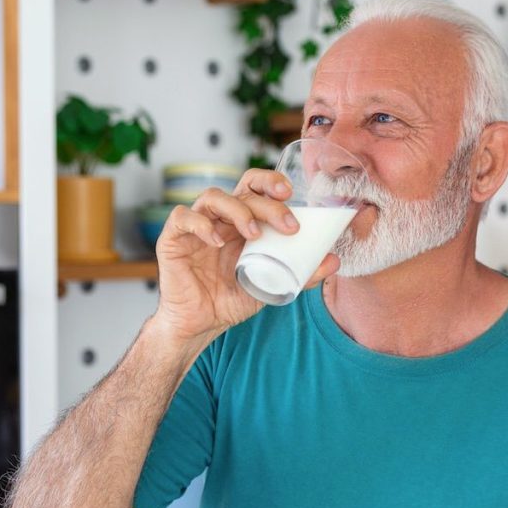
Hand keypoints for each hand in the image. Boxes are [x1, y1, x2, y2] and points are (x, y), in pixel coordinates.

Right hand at [151, 168, 340, 344]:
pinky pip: (182, 217)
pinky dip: (201, 225)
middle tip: (288, 225)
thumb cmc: (231, 300)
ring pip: (213, 197)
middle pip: (241, 189)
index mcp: (241, 221)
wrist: (199, 325)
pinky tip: (216, 242)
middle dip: (267, 202)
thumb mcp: (272, 286)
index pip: (255, 187)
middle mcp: (219, 218)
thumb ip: (301, 274)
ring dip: (238, 210)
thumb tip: (334, 261)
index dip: (271, 182)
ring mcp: (196, 226)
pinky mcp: (173, 239)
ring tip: (254, 235)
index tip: (291, 194)